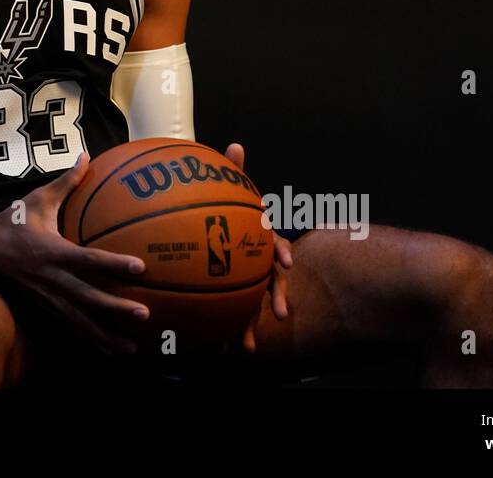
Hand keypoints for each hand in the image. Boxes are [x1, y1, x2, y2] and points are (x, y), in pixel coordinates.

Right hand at [0, 151, 150, 355]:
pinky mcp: (41, 307)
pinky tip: (108, 350)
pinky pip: (68, 327)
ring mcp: (45, 297)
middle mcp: (50, 278)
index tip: (140, 268)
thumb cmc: (10, 222)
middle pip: (87, 298)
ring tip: (132, 349)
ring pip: (79, 321)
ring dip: (106, 335)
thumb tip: (86, 155)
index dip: (114, 264)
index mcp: (52, 251)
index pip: (88, 259)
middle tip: (145, 315)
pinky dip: (89, 340)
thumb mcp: (37, 200)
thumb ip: (66, 181)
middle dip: (116, 309)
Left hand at [224, 142, 292, 353]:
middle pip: (272, 281)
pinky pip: (229, 316)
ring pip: (253, 305)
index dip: (282, 251)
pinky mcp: (230, 297)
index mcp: (258, 239)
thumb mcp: (226, 193)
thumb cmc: (222, 213)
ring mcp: (246, 281)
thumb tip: (236, 144)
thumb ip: (233, 173)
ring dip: (252, 325)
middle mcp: (257, 262)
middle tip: (282, 314)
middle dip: (278, 297)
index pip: (276, 244)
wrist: (205, 234)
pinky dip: (225, 332)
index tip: (287, 261)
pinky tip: (217, 349)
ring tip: (248, 345)